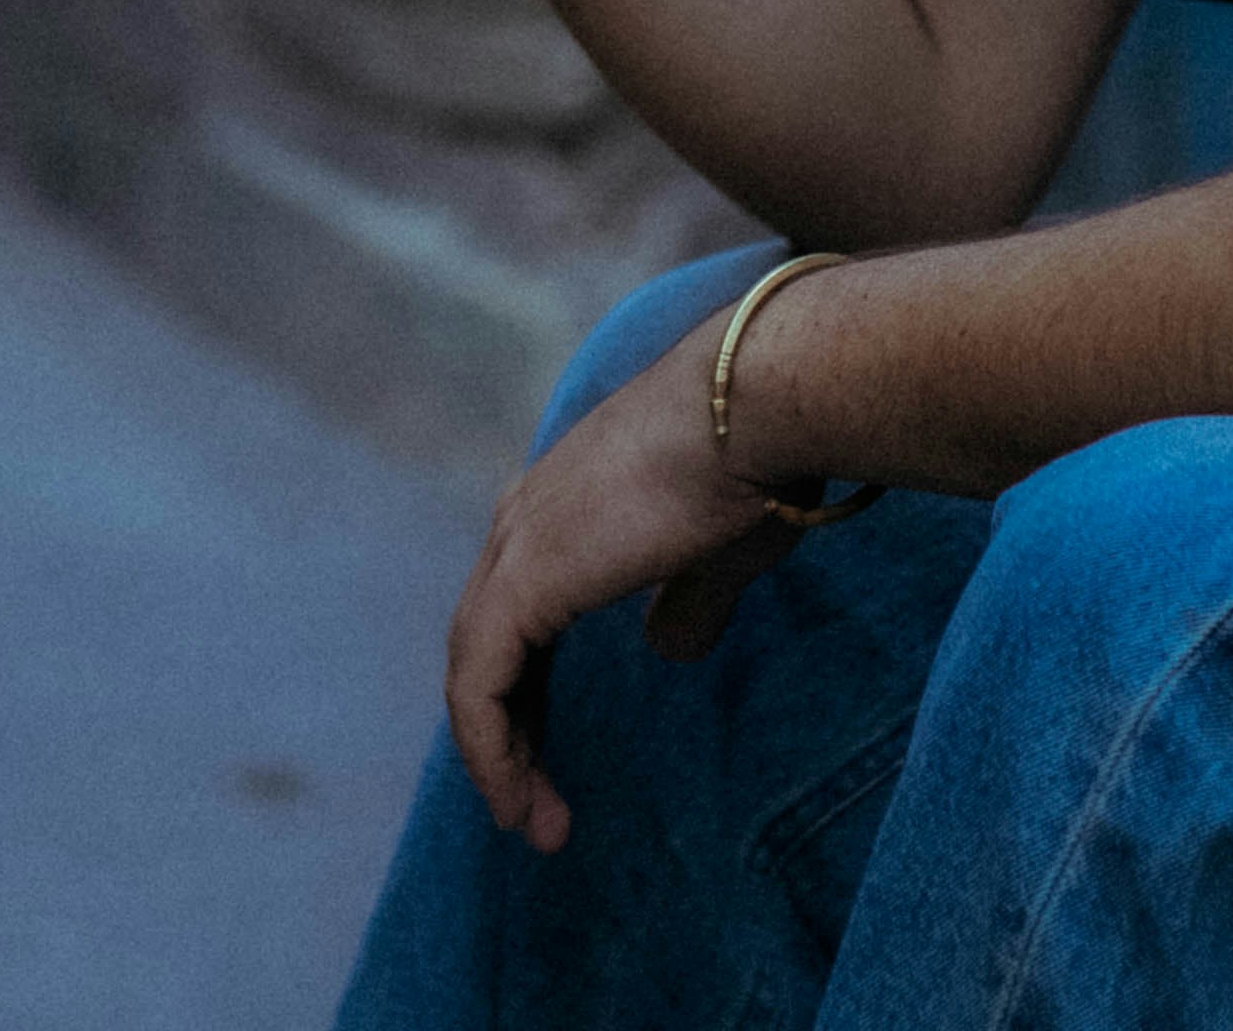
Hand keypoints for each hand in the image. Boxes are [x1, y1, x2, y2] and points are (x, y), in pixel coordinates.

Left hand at [442, 325, 813, 851]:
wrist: (754, 405)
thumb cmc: (757, 463)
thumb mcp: (720, 551)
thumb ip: (688, 601)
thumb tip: (669, 649)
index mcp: (565, 504)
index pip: (522, 613)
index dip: (533, 691)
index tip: (552, 759)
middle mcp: (525, 518)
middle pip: (489, 647)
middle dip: (513, 733)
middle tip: (538, 810)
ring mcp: (517, 545)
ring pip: (475, 671)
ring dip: (500, 757)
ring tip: (534, 827)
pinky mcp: (522, 581)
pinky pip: (480, 687)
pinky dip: (491, 750)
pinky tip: (518, 802)